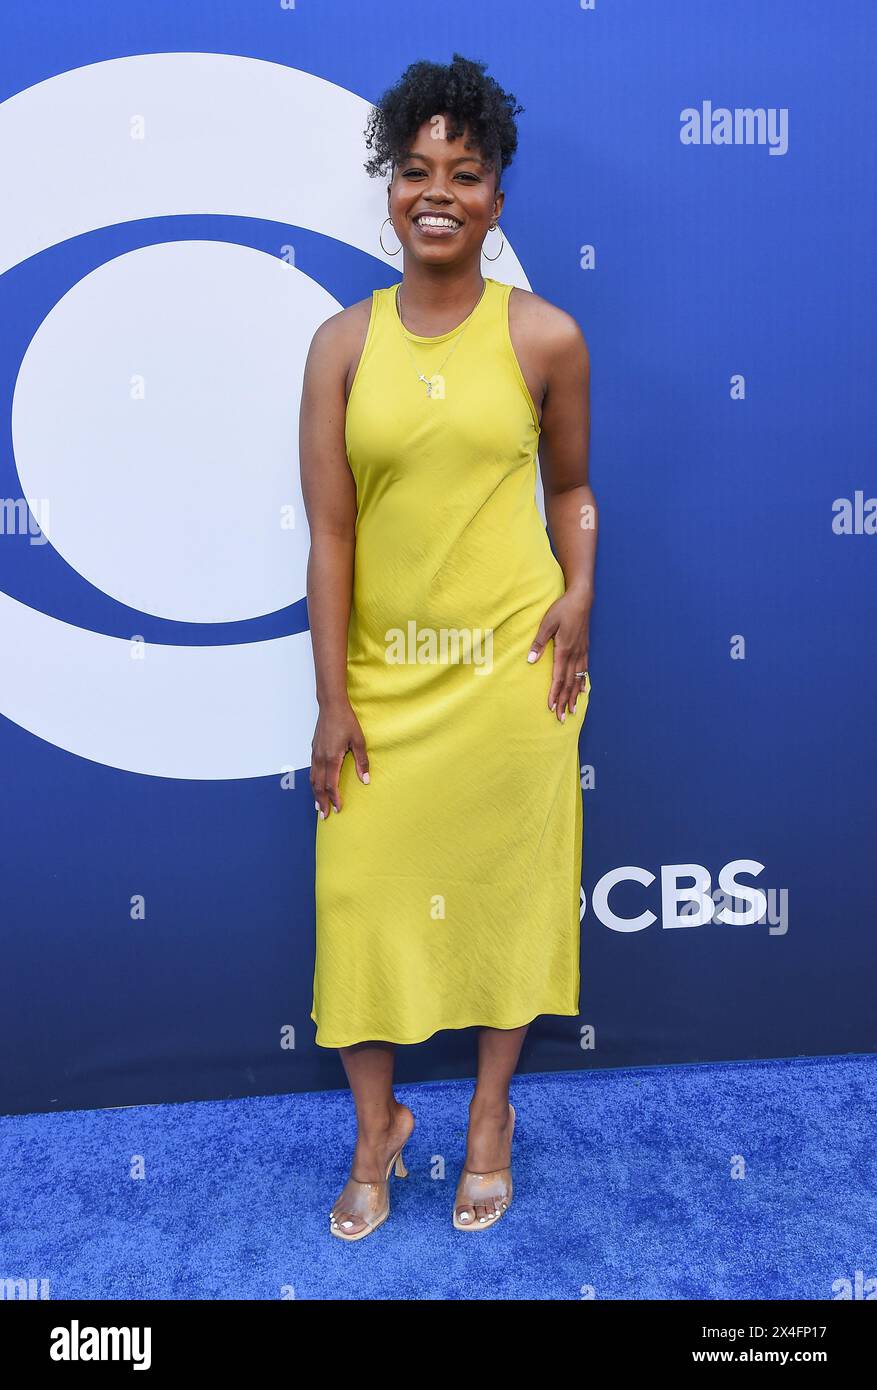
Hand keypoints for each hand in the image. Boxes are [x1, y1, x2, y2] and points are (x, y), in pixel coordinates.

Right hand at [310, 701, 369, 816]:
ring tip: (318, 806)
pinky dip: (313, 782)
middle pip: (318, 786)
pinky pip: (312, 770)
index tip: (338, 809)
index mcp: (332, 758)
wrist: (331, 706)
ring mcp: (315, 754)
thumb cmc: (346, 721)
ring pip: (312, 779)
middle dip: (321, 802)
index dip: (334, 799)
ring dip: (315, 794)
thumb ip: (362, 762)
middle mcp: (320, 758)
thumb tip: (365, 780)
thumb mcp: (358, 741)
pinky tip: (316, 785)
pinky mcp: (314, 749)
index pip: (331, 785)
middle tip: (324, 816)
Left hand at [527, 591, 590, 721]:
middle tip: (561, 718)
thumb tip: (531, 660)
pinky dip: (583, 683)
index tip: (552, 707)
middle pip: (569, 683)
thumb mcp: (547, 623)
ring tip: (573, 710)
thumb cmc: (562, 609)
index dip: (555, 694)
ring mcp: (582, 652)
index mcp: (564, 650)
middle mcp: (575, 654)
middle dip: (564, 701)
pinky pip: (585, 670)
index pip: (558, 678)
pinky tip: (583, 691)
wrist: (581, 599)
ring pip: (578, 679)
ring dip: (574, 696)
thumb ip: (539, 642)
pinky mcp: (585, 648)